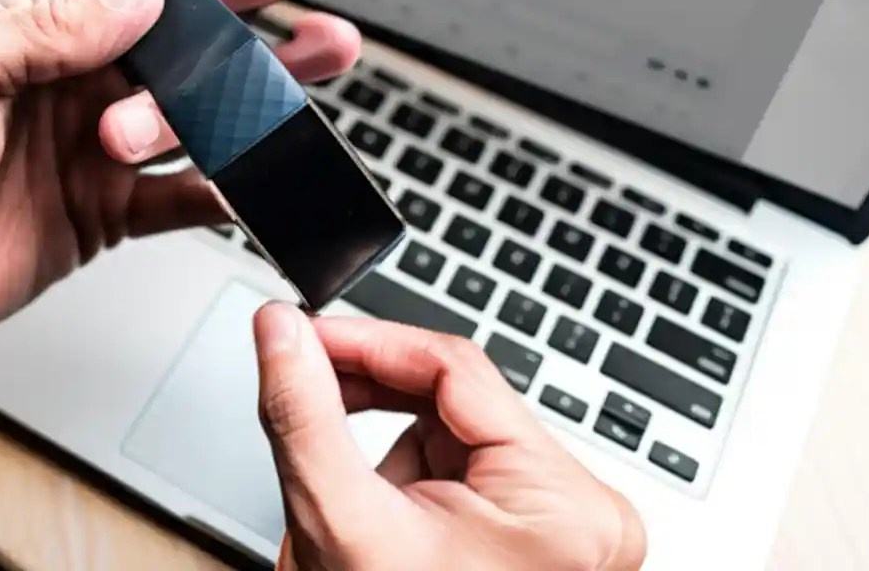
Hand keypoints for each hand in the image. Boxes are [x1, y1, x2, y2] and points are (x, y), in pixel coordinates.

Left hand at [0, 0, 359, 359]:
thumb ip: (43, 31)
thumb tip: (136, 2)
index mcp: (36, 39)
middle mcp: (76, 89)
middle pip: (190, 55)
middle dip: (261, 48)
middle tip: (322, 44)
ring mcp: (99, 153)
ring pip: (199, 124)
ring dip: (256, 118)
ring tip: (295, 118)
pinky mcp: (108, 213)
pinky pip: (183, 198)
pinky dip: (223, 194)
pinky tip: (252, 188)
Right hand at [252, 304, 647, 569]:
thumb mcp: (342, 525)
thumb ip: (305, 417)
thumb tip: (282, 333)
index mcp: (563, 505)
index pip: (456, 368)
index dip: (368, 342)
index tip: (304, 334)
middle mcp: (586, 512)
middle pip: (458, 402)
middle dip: (373, 408)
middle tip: (306, 395)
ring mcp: (569, 526)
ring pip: (458, 438)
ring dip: (392, 454)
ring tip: (355, 513)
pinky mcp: (545, 535)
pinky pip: (470, 474)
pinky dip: (415, 482)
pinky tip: (387, 523)